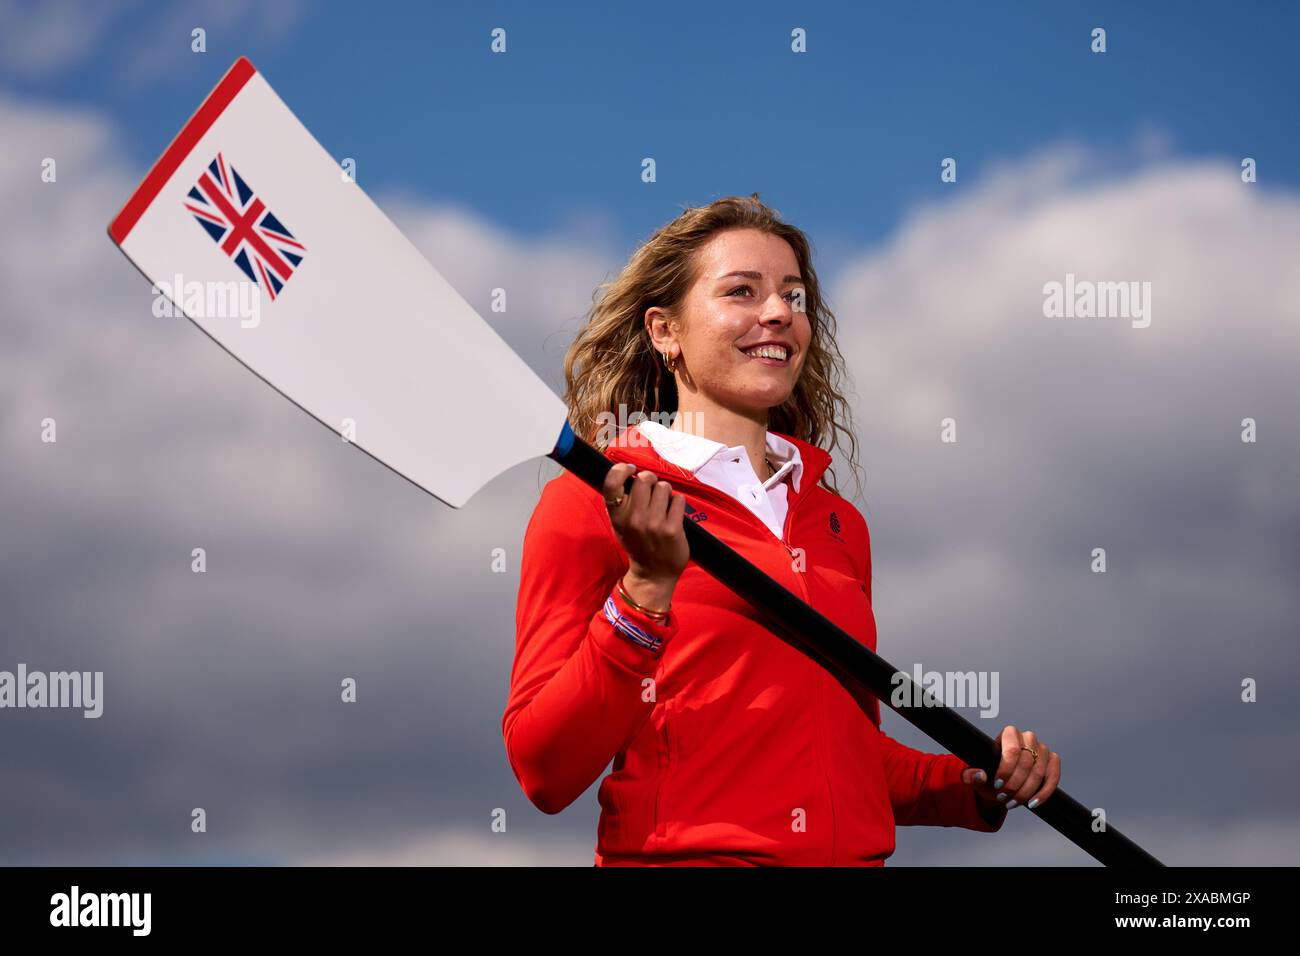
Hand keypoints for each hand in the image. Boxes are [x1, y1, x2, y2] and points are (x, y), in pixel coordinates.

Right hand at [602, 463, 689, 593]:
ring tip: (663, 507)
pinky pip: (678, 499)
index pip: (611, 483)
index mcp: (617, 517)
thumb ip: (620, 503)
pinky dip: (678, 504)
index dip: (621, 469)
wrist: (653, 574)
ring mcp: (653, 524)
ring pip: (664, 487)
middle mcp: (634, 519)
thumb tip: (628, 474)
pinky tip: (673, 515)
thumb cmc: (637, 544)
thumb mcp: (619, 526)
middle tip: (653, 491)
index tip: (630, 470)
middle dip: (651, 481)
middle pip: (644, 479)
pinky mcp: (672, 529)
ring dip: (666, 493)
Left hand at [961, 725, 1060, 811]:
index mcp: (1008, 734)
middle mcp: (1028, 738)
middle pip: (1026, 763)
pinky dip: (1044, 792)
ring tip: (1013, 803)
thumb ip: (971, 775)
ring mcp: (1042, 749)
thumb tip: (980, 775)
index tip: (998, 785)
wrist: (1001, 784)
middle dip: (1015, 785)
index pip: (1013, 750)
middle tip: (1003, 798)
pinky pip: (1053, 776)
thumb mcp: (975, 776)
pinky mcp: (1052, 761)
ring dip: (1026, 792)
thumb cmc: (987, 776)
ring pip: (1039, 772)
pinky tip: (1032, 803)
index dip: (1006, 770)